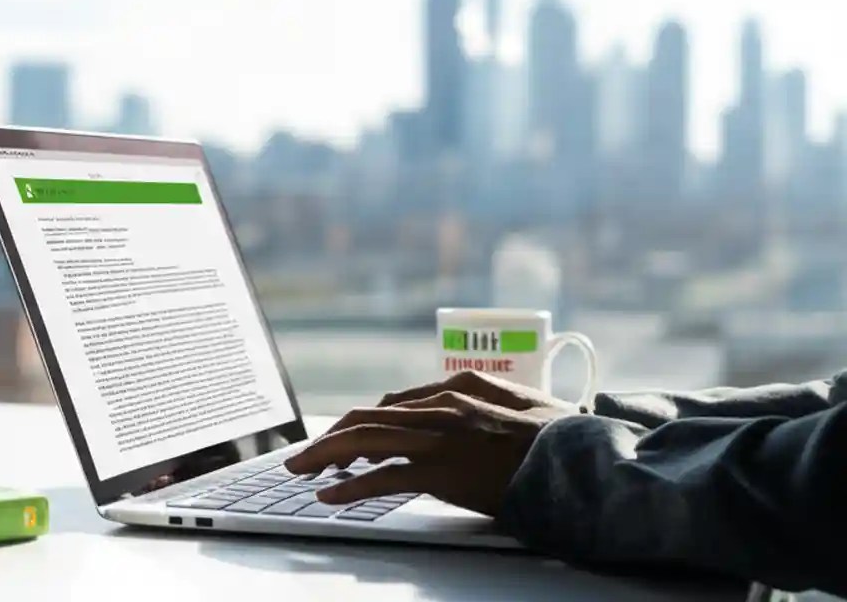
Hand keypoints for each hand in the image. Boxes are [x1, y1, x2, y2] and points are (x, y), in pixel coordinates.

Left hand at [284, 371, 577, 516]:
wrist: (581, 460)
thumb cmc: (555, 436)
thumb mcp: (512, 404)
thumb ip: (471, 402)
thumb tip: (433, 411)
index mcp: (457, 388)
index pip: (391, 404)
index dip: (359, 425)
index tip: (341, 442)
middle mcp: (441, 406)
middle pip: (367, 418)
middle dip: (329, 438)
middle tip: (302, 457)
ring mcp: (440, 438)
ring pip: (366, 441)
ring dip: (326, 456)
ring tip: (301, 471)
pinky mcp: (443, 472)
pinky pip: (383, 478)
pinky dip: (350, 486)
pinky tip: (330, 495)